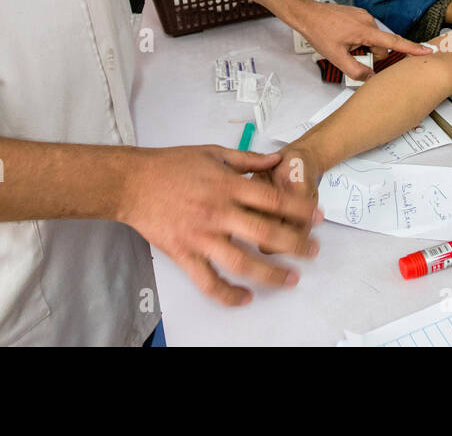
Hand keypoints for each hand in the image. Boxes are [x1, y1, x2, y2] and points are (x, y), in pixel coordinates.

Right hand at [119, 145, 321, 305]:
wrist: (132, 182)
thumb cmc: (171, 165)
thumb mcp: (213, 152)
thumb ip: (247, 159)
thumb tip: (276, 159)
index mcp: (227, 186)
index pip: (273, 200)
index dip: (300, 210)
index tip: (319, 218)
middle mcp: (218, 212)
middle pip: (265, 234)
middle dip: (295, 245)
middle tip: (313, 252)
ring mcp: (201, 236)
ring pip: (242, 262)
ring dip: (270, 274)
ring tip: (290, 279)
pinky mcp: (185, 254)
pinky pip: (208, 281)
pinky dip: (228, 295)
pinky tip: (245, 298)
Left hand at [295, 0, 429, 80]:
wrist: (307, 14)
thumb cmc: (319, 32)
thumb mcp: (336, 57)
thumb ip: (355, 71)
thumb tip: (371, 79)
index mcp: (365, 30)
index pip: (394, 42)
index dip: (412, 49)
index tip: (428, 51)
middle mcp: (368, 20)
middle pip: (381, 45)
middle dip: (371, 55)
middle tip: (351, 57)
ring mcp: (363, 16)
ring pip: (373, 39)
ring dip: (364, 47)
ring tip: (345, 46)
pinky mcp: (358, 15)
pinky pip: (366, 32)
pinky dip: (360, 39)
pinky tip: (345, 40)